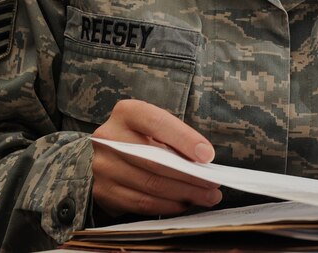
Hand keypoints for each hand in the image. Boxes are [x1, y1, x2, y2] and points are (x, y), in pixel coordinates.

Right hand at [91, 99, 222, 217]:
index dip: (185, 140)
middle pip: (156, 161)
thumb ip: (176, 138)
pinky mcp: (103, 191)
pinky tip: (184, 204)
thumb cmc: (143, 135)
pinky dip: (167, 206)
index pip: (158, 124)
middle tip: (213, 185)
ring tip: (206, 197)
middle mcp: (109, 138)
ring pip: (150, 185)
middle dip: (190, 176)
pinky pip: (141, 203)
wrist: (108, 152)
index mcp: (127, 112)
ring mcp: (103, 166)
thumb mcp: (156, 126)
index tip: (208, 156)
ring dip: (183, 194)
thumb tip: (204, 160)